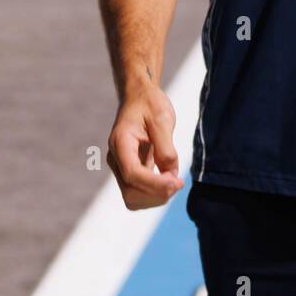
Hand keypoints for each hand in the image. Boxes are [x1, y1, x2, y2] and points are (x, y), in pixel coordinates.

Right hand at [106, 85, 182, 210]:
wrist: (139, 97)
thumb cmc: (149, 104)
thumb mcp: (161, 119)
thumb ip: (165, 148)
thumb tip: (171, 175)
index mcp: (121, 142)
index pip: (132, 174)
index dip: (155, 184)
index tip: (177, 181)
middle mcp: (116, 158)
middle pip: (130, 192)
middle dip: (157, 194)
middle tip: (179, 182)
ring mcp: (121, 166)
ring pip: (133, 198)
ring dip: (156, 197)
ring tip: (175, 182)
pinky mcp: (129, 171)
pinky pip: (138, 193)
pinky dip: (154, 194)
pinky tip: (170, 181)